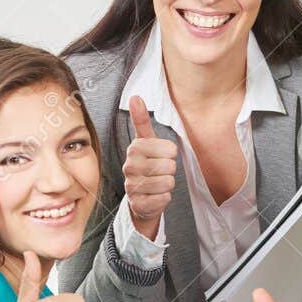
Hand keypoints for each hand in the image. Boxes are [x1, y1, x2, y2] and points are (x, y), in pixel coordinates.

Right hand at [122, 95, 176, 240]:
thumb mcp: (146, 142)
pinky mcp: (138, 204)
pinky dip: (164, 198)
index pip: (169, 149)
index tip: (162, 155)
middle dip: (170, 170)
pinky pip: (163, 199)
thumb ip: (141, 120)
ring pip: (168, 183)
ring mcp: (132, 186)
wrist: (140, 197)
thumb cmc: (147, 165)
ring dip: (168, 185)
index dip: (171, 154)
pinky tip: (156, 195)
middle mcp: (129, 167)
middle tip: (161, 172)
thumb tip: (135, 96)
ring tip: (158, 183)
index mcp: (134, 149)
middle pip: (169, 167)